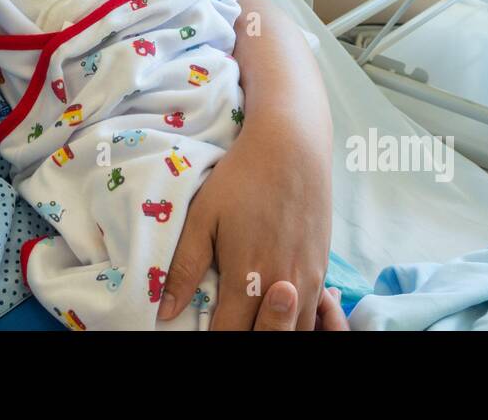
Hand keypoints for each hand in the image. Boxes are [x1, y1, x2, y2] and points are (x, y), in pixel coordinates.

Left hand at [157, 125, 331, 329]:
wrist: (292, 146)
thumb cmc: (242, 178)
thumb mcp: (203, 217)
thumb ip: (184, 267)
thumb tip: (164, 309)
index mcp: (246, 277)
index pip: (229, 335)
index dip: (213, 340)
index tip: (203, 331)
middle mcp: (282, 286)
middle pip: (266, 339)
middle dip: (246, 340)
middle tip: (227, 326)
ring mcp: (308, 280)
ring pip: (296, 333)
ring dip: (274, 335)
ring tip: (253, 326)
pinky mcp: (323, 269)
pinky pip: (316, 315)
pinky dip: (299, 324)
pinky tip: (283, 319)